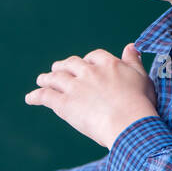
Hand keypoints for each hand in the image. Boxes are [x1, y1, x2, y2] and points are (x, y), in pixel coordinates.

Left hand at [24, 43, 158, 148]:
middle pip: (70, 64)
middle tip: (57, 70)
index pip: (92, 57)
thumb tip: (131, 46)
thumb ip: (133, 62)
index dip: (86, 61)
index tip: (84, 66)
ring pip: (55, 78)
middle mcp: (88, 72)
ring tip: (41, 80)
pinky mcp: (64, 103)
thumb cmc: (140, 104)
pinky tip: (30, 98)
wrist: (129, 124)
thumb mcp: (141, 78)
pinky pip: (45, 96)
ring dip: (46, 78)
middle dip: (62, 66)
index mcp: (107, 64)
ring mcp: (74, 87)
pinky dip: (36, 96)